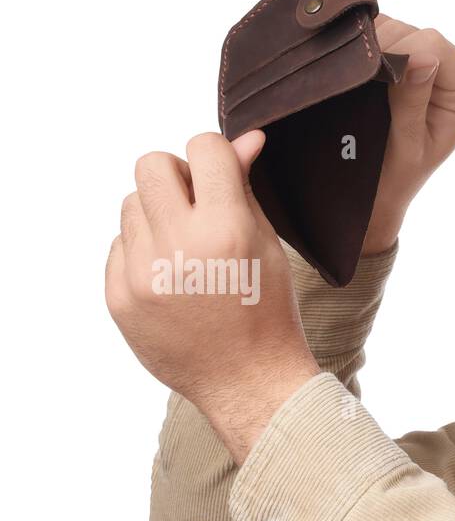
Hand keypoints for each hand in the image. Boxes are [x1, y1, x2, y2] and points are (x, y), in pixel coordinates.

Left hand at [106, 130, 321, 462]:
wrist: (248, 381)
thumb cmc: (268, 312)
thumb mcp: (268, 245)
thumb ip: (246, 189)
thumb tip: (245, 139)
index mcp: (227, 230)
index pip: (204, 148)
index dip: (215, 156)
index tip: (221, 175)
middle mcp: (180, 247)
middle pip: (152, 164)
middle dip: (175, 177)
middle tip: (196, 208)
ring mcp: (143, 274)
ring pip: (132, 204)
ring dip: (157, 217)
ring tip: (187, 253)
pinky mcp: (119, 296)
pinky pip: (119, 246)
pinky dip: (143, 254)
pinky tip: (172, 281)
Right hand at [361, 17, 454, 253]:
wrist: (376, 189)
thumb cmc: (394, 176)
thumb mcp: (406, 145)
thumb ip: (413, 101)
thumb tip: (424, 58)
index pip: (434, 45)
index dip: (400, 55)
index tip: (374, 84)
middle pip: (414, 32)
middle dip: (383, 55)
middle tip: (362, 91)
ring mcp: (430, 59)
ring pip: (394, 27)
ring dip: (369, 50)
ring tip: (358, 88)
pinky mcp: (405, 54)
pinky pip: (381, 31)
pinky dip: (362, 46)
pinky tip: (353, 72)